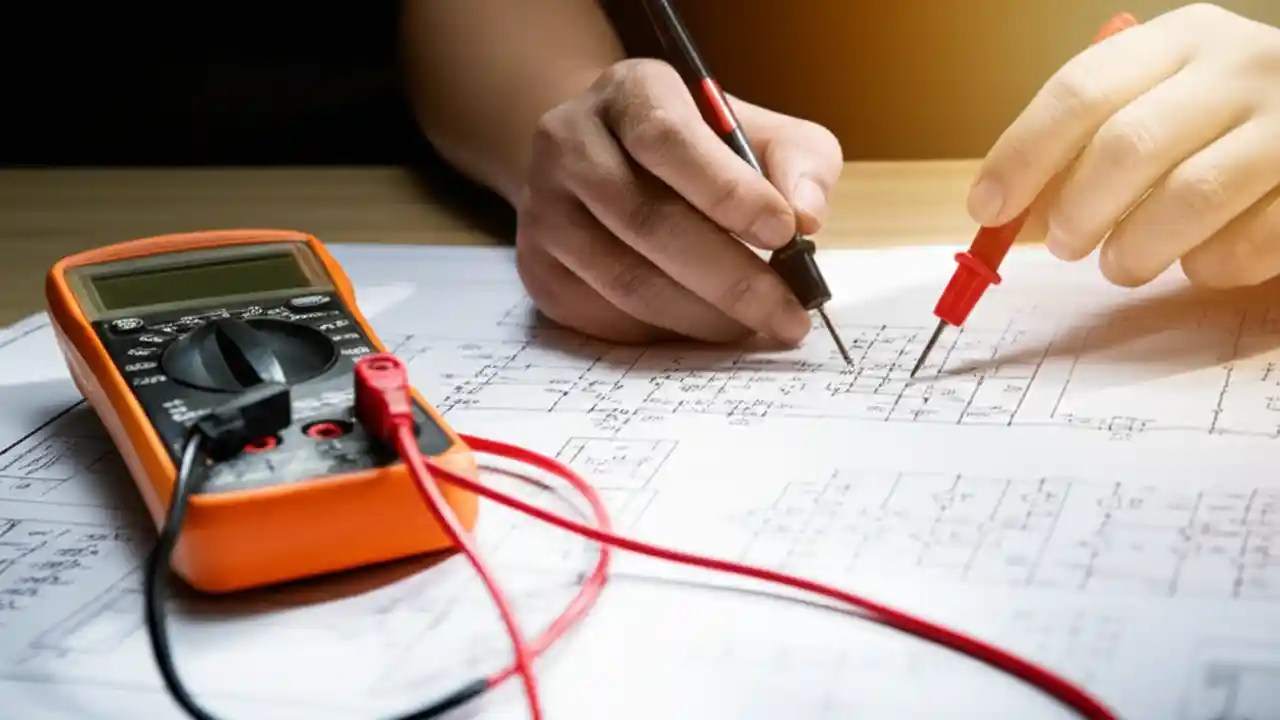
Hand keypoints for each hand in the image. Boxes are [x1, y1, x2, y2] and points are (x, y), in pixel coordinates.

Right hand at [513, 58, 841, 344]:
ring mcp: (545, 208)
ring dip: (702, 316)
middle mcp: (570, 142)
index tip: (785, 233)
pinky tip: (704, 328)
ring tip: (755, 327)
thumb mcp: (763, 134)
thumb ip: (799, 164)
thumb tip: (806, 216)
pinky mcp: (538, 266)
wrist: (612, 164)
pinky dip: (663, 333)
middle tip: (787, 312)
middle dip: (730, 277)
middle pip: (646, 219)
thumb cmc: (703, 151)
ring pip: (624, 278)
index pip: (666, 138)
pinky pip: (602, 315)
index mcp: (629, 92)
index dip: (727, 191)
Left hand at [968, 3, 1279, 288]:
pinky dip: (1204, 267)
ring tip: (1121, 264)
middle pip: (1129, 145)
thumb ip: (1083, 140)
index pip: (1081, 90)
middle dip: (1077, 209)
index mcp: (1183, 40)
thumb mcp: (1156, 99)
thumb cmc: (1220, 120)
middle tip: (1062, 243)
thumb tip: (1002, 208)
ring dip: (1133, 250)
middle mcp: (1242, 70)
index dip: (1022, 155)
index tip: (985, 208)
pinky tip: (1197, 257)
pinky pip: (1244, 245)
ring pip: (1189, 199)